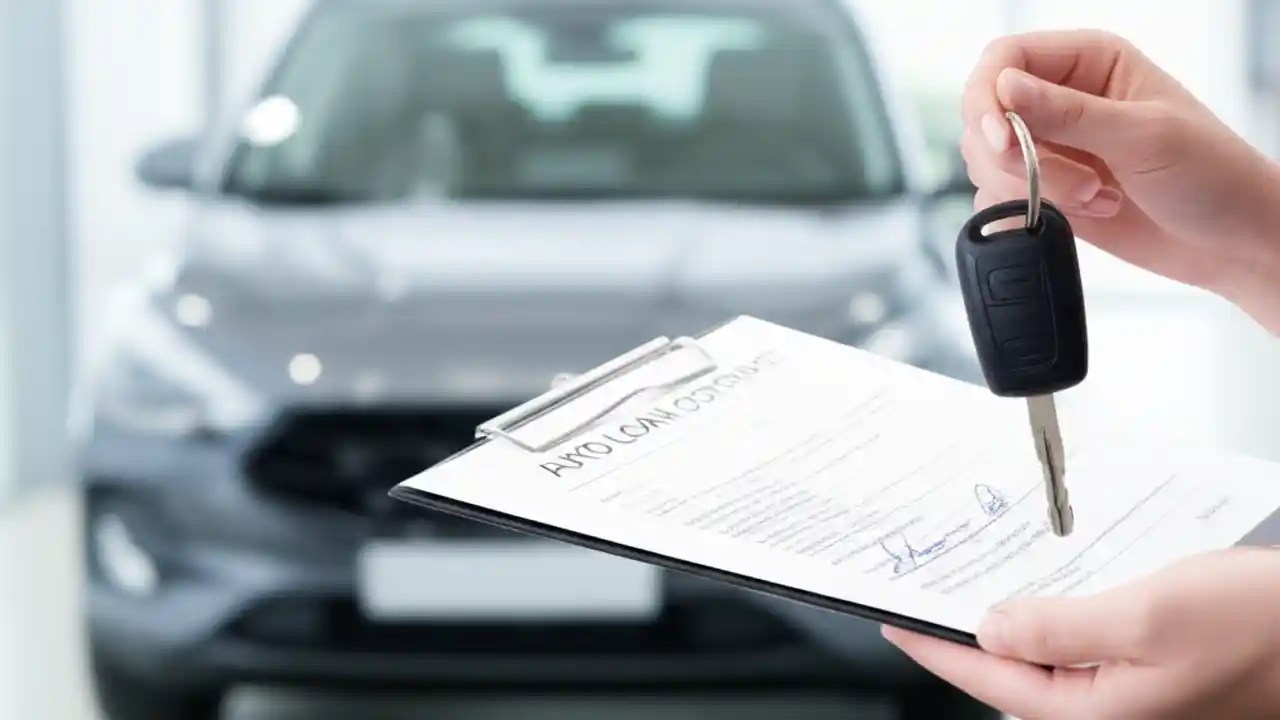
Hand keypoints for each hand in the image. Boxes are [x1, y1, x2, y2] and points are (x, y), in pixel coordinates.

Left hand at [882, 548, 1279, 718]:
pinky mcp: (1147, 671)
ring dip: (1005, 622)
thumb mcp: (1146, 617)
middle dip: (963, 634)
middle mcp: (1107, 711)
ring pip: (1043, 659)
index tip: (892, 620)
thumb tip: (991, 627)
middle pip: (1009, 673)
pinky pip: (1078, 647)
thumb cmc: (1262, 629)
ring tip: (964, 589)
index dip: (934, 646)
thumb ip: (1059, 626)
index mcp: (1096, 713)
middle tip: (919, 598)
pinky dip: (1050, 617)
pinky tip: (1040, 590)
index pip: (988, 677)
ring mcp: (1128, 694)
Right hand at [962, 30, 1279, 333]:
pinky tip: (1087, 215)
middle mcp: (1063, 99)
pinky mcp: (1047, 192)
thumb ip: (1068, 114)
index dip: (989, 97)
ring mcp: (1053, 149)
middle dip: (1015, 157)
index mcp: (1091, 62)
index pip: (1005, 59)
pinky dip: (1029, 214)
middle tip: (1072, 185)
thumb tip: (1004, 88)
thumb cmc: (1212, 175)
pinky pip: (1000, 199)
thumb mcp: (1143, 136)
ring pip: (988, 161)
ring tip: (1094, 198)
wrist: (1232, 242)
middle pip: (986, 115)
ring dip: (1032, 189)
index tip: (1001, 139)